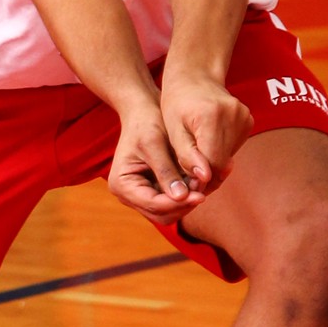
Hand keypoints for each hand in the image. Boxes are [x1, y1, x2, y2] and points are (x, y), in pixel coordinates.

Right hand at [107, 106, 198, 223]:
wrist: (144, 112)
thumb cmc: (146, 123)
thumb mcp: (154, 144)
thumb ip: (166, 171)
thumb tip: (181, 197)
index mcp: (121, 184)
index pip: (153, 204)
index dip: (178, 203)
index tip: (201, 194)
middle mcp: (128, 194)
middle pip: (161, 214)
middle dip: (184, 204)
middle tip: (205, 190)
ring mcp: (140, 194)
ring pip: (170, 211)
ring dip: (188, 201)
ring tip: (205, 184)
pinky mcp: (154, 190)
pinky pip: (173, 201)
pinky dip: (188, 194)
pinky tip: (202, 181)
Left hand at [160, 73, 252, 203]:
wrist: (195, 76)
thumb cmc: (177, 102)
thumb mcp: (173, 129)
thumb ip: (187, 155)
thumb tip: (204, 178)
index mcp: (212, 116)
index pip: (213, 162)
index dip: (200, 179)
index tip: (187, 186)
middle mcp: (234, 115)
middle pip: (223, 162)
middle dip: (206, 174)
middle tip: (189, 179)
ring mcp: (245, 117)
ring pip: (229, 158)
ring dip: (213, 165)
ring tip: (194, 160)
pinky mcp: (249, 121)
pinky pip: (233, 148)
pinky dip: (220, 153)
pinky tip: (206, 147)